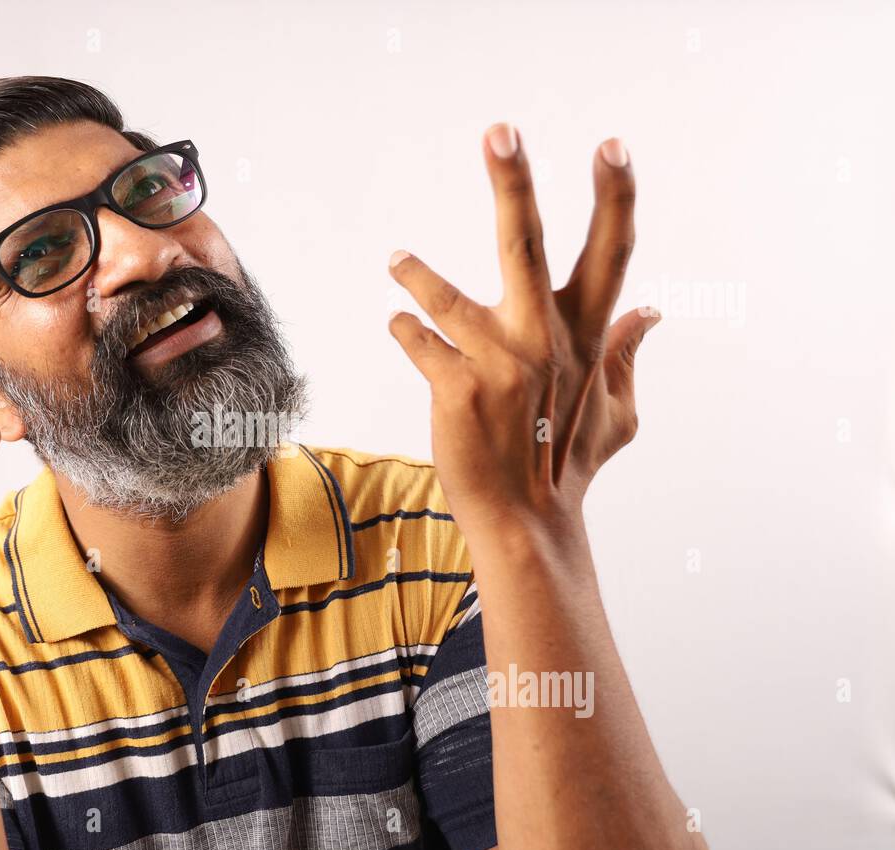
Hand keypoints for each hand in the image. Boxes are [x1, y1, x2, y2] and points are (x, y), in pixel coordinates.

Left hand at [388, 124, 660, 537]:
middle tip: (499, 132)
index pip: (612, 253)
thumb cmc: (567, 463)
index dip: (615, 197)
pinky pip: (421, 341)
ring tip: (396, 260)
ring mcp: (501, 363)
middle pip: (528, 245)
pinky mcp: (457, 388)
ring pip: (448, 296)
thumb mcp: (617, 414)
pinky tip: (400, 325)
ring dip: (417, 273)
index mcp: (587, 336)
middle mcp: (546, 340)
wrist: (525, 520)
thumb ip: (626, 358)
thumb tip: (650, 311)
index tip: (611, 147)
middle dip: (514, 184)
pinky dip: (407, 330)